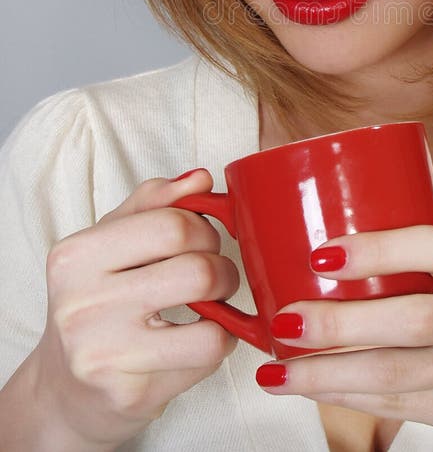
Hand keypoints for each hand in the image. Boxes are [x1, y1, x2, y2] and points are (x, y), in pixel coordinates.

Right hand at [16, 169, 237, 449]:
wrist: (65, 390)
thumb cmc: (96, 304)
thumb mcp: (110, 243)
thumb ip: (154, 203)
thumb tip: (201, 179)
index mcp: (76, 256)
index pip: (173, 224)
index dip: (204, 230)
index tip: (203, 241)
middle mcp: (82, 304)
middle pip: (196, 270)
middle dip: (223, 269)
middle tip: (216, 275)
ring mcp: (105, 353)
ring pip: (211, 320)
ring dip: (226, 310)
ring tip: (213, 307)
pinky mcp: (130, 393)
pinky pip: (206, 357)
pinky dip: (218, 344)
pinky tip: (198, 340)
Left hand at [257, 227, 432, 450]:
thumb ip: (428, 260)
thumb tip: (330, 242)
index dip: (377, 248)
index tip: (320, 255)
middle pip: (411, 321)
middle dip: (339, 325)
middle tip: (284, 319)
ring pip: (396, 375)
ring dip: (327, 374)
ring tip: (276, 369)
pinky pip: (400, 406)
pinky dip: (349, 397)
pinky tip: (312, 389)